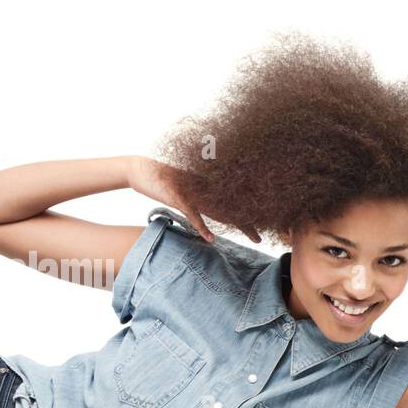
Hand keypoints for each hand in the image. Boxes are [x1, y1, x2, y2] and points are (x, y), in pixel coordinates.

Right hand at [127, 157, 263, 243]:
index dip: (249, 212)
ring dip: (238, 224)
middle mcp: (205, 189)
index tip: (264, 225)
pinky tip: (211, 239)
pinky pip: (193, 214)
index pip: (233, 201)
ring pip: (221, 210)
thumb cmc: (160, 179)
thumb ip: (193, 198)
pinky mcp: (178, 196)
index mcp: (207, 188)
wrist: (140, 169)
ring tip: (254, 238)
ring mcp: (193, 192)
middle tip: (267, 236)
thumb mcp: (181, 191)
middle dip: (252, 222)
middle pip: (234, 207)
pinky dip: (201, 226)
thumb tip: (203, 209)